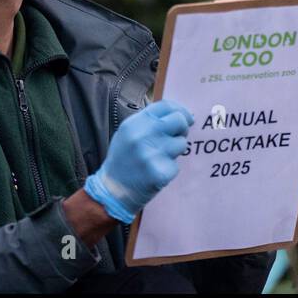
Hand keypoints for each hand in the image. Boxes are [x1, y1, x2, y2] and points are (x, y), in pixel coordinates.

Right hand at [83, 99, 192, 222]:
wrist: (112, 191)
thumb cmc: (123, 159)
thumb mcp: (128, 133)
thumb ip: (150, 121)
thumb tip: (181, 115)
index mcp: (134, 124)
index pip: (165, 106)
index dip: (179, 109)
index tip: (185, 116)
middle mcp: (143, 136)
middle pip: (179, 120)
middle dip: (182, 128)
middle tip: (175, 137)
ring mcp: (152, 155)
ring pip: (181, 143)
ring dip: (175, 150)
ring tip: (159, 157)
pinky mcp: (161, 173)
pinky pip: (177, 165)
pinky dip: (169, 168)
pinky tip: (156, 171)